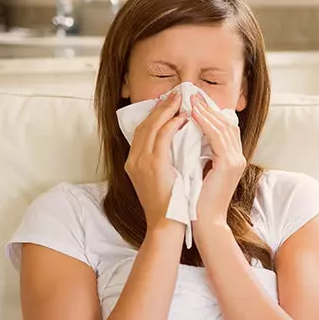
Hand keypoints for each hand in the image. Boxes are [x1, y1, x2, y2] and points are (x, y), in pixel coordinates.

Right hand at [125, 90, 187, 229]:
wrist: (166, 225)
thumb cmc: (171, 205)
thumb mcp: (163, 179)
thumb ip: (165, 161)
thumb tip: (180, 144)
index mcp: (134, 163)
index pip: (142, 131)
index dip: (155, 115)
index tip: (169, 104)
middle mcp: (134, 160)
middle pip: (144, 124)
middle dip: (160, 107)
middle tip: (176, 94)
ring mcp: (141, 162)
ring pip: (152, 127)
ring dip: (167, 110)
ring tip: (181, 100)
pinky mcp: (153, 165)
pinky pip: (162, 137)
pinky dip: (172, 124)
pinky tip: (184, 117)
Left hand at [191, 95, 246, 235]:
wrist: (203, 222)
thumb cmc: (196, 201)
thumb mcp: (198, 172)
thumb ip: (198, 154)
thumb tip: (183, 135)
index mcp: (232, 159)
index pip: (224, 129)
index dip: (210, 113)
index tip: (193, 102)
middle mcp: (238, 157)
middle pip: (226, 123)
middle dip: (207, 107)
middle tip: (190, 94)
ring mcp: (236, 160)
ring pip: (222, 126)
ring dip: (205, 111)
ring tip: (190, 99)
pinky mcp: (229, 164)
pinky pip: (216, 136)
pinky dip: (205, 123)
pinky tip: (192, 114)